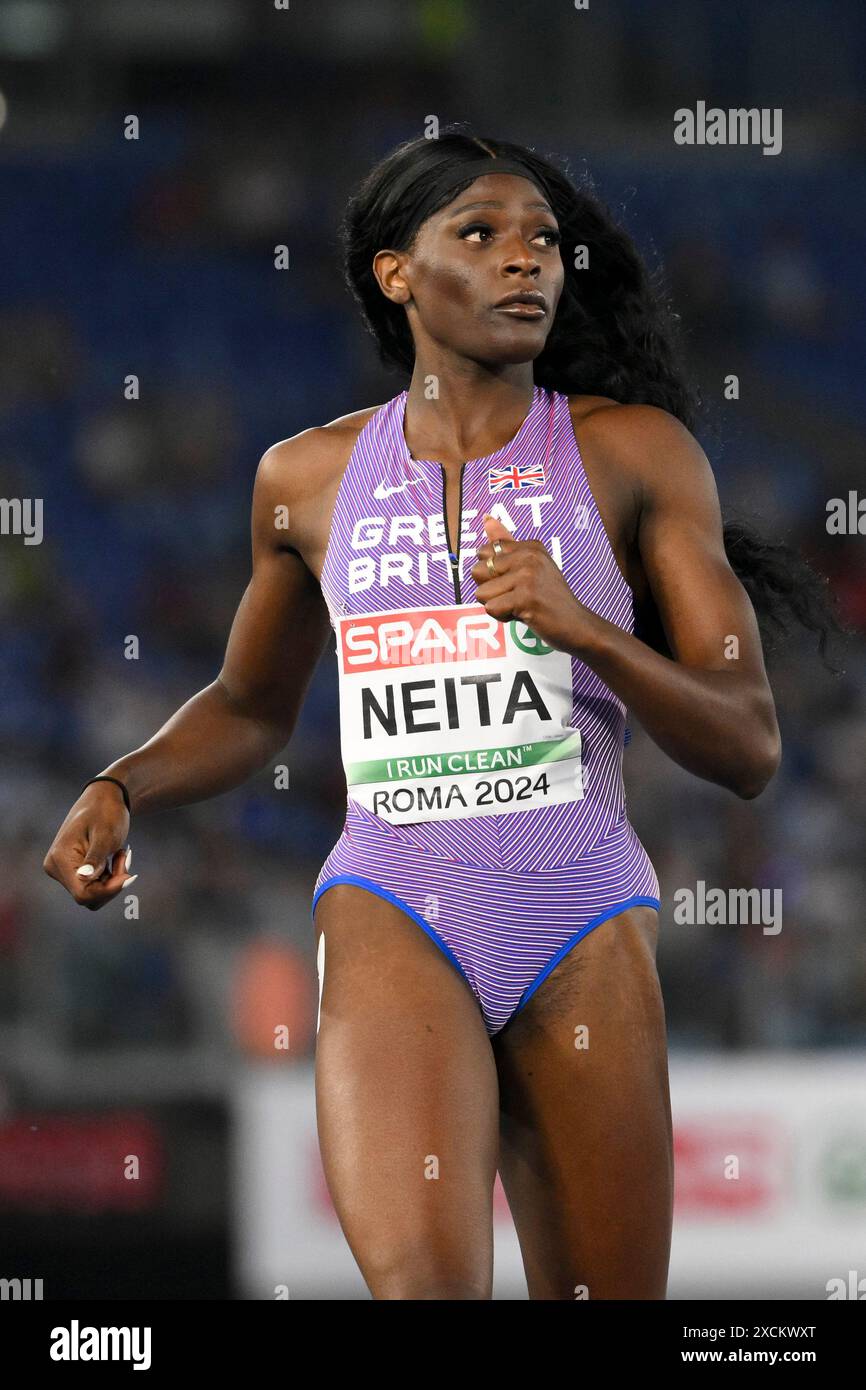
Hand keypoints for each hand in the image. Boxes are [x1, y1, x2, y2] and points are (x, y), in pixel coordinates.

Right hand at [43, 781, 134, 910]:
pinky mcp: (74, 870)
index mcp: (59, 859)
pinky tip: (115, 856)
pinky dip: (110, 877)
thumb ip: (95, 857)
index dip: (108, 891)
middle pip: (88, 897)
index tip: (129, 875)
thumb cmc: (106, 812)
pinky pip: (94, 886)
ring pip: (93, 894)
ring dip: (112, 880)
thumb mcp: (105, 834)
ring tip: (120, 854)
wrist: (105, 797)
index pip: (82, 894)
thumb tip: (85, 878)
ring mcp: (64, 870)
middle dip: (112, 883)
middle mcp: (56, 868)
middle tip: (124, 857)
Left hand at [470, 515, 587, 653]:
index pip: (484, 553)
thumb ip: (506, 543)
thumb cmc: (550, 597)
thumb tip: (486, 518)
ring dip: (497, 605)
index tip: (516, 581)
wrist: (576, 624)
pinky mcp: (525, 598)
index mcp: (529, 546)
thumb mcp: (531, 566)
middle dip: (492, 590)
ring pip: (481, 593)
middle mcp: (529, 556)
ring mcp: (528, 576)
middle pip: (477, 572)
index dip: (493, 573)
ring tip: (521, 605)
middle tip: (518, 595)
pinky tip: (523, 614)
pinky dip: (503, 617)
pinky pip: (491, 608)